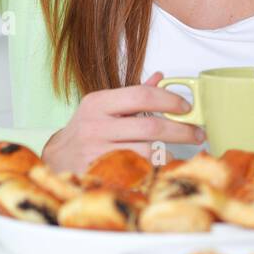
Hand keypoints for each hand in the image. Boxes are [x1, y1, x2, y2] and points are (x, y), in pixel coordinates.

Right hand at [41, 71, 205, 173]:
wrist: (56, 160)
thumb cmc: (85, 131)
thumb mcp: (104, 108)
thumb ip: (133, 95)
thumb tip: (161, 77)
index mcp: (98, 103)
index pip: (142, 95)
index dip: (170, 101)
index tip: (187, 108)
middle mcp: (95, 126)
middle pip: (151, 127)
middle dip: (182, 131)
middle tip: (197, 134)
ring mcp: (96, 153)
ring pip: (147, 153)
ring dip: (168, 153)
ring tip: (175, 152)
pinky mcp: (99, 175)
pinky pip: (138, 173)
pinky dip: (154, 170)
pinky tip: (158, 167)